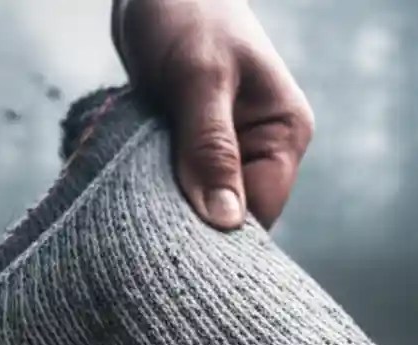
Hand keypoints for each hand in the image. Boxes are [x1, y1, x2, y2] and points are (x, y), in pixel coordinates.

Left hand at [113, 0, 313, 229]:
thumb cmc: (185, 13)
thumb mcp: (199, 79)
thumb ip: (211, 148)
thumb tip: (226, 221)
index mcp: (284, 133)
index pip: (262, 211)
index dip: (222, 235)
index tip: (178, 248)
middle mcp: (262, 146)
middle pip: (232, 213)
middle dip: (193, 222)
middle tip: (149, 232)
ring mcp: (228, 147)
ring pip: (202, 201)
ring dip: (170, 207)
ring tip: (137, 209)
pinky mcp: (193, 144)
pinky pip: (179, 183)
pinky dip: (157, 189)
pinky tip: (133, 190)